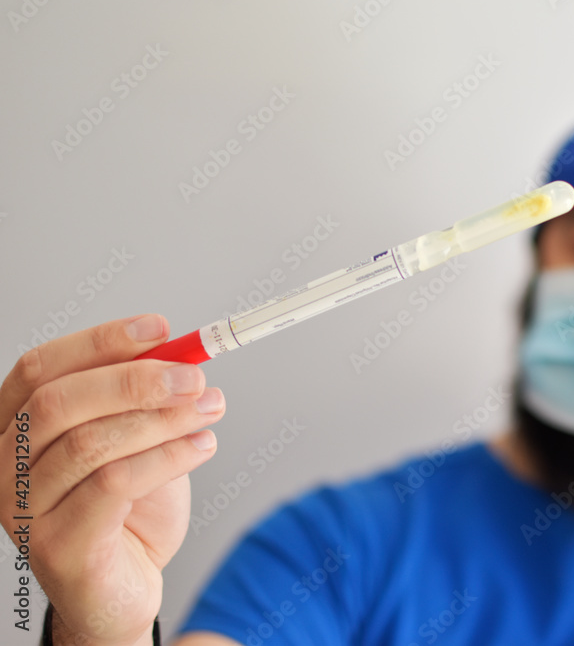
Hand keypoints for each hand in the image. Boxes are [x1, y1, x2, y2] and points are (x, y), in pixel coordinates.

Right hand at [0, 315, 224, 644]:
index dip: (99, 341)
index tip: (160, 328)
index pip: (40, 368)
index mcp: (14, 428)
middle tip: (195, 377)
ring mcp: (22, 510)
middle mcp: (4, 467)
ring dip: (164, 419)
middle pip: (60, 402)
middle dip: (137, 380)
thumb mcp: (138, 440)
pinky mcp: (55, 547)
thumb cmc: (126, 511)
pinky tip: (202, 446)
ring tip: (210, 409)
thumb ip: (145, 400)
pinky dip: (168, 457)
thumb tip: (182, 353)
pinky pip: (114, 485)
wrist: (125, 587)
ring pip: (92, 444)